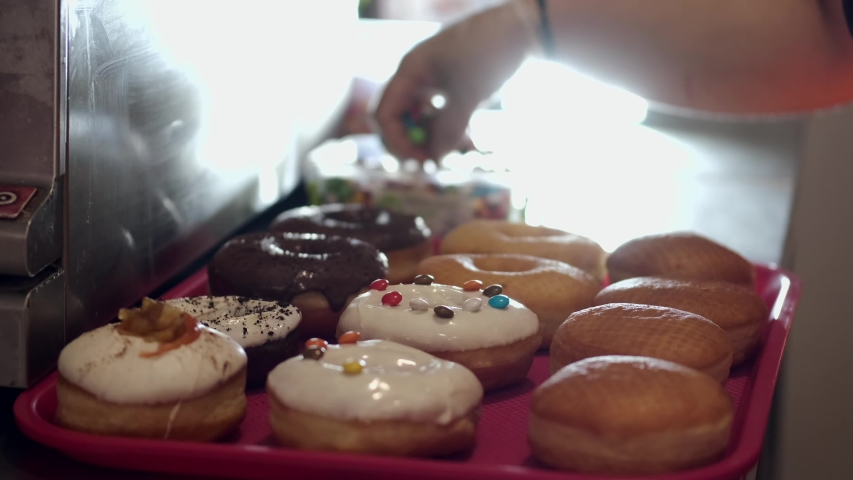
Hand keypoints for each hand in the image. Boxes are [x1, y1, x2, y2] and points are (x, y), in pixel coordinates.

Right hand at [374, 0, 539, 161]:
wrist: (522, 28)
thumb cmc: (490, 52)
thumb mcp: (469, 93)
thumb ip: (449, 127)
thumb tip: (435, 157)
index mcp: (410, 71)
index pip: (384, 113)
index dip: (395, 141)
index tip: (418, 159)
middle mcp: (416, 76)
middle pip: (398, 119)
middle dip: (412, 143)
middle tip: (434, 163)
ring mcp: (432, 80)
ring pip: (420, 119)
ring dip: (433, 138)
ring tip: (458, 147)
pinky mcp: (450, 85)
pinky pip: (438, 114)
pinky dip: (447, 128)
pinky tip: (466, 135)